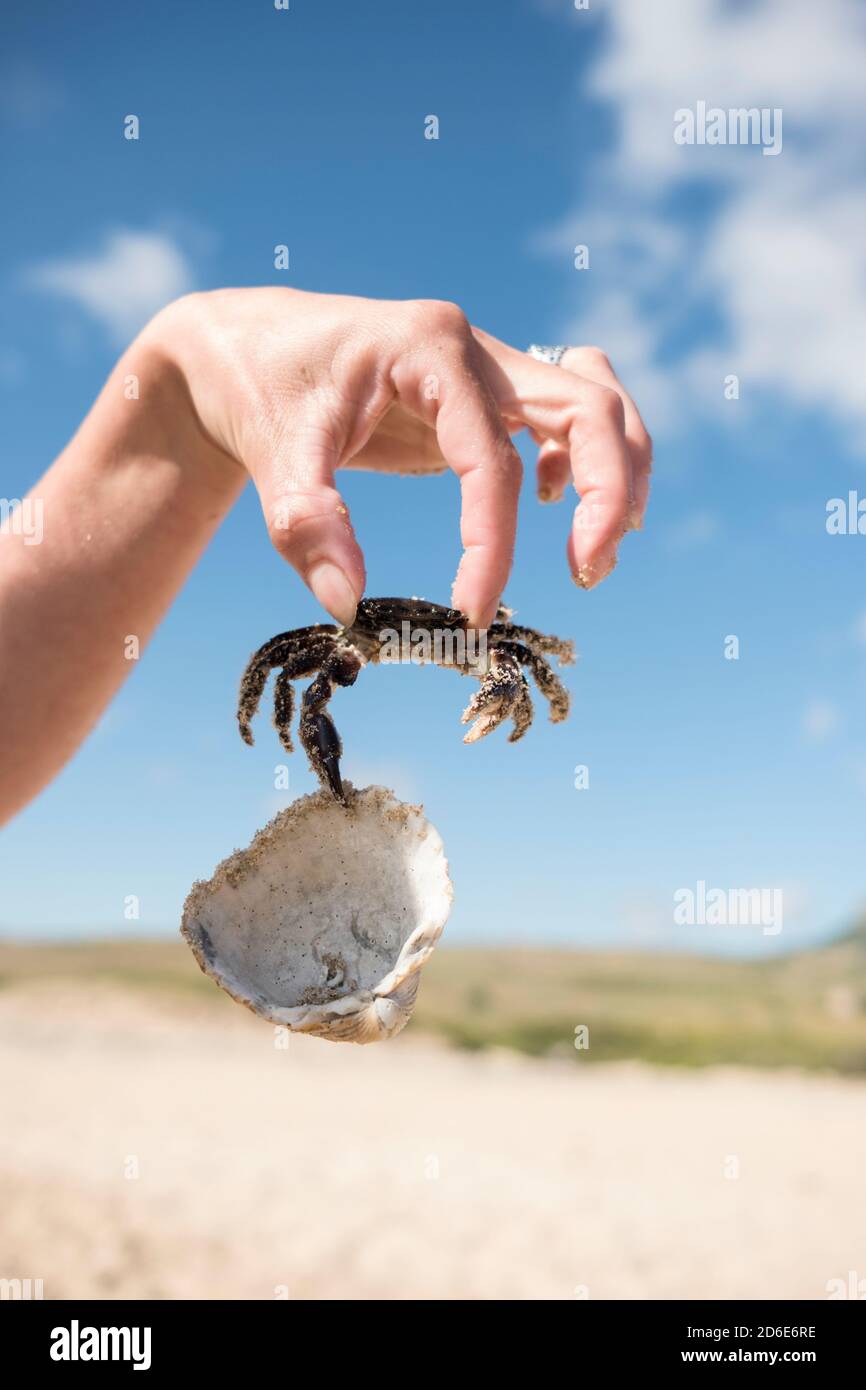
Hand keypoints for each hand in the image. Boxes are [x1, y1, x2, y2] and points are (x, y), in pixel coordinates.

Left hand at [150, 289, 650, 628]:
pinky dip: (584, 457)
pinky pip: (567, 412)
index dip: (492, 545)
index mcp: (429, 349)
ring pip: (596, 400)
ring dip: (618, 471)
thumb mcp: (271, 454)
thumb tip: (349, 605)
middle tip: (586, 574)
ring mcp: (486, 364)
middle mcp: (474, 348)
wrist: (244, 344)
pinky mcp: (483, 392)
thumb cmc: (259, 388)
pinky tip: (552, 501)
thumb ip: (307, 526)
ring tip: (595, 552)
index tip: (470, 611)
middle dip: (608, 493)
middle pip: (588, 406)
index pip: (492, 460)